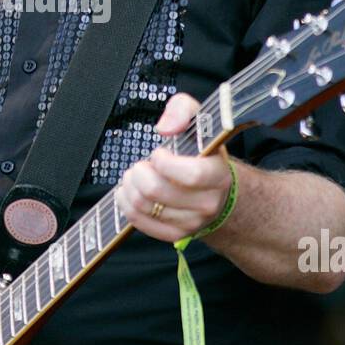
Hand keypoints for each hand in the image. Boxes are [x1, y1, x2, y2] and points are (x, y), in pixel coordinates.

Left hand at [114, 92, 232, 242]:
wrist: (216, 190)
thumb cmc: (203, 153)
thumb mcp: (198, 121)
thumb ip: (182, 110)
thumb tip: (165, 127)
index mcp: (218, 175)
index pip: (191, 175)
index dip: (165, 162)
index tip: (159, 153)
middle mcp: (208, 203)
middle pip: (157, 191)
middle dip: (139, 172)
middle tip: (142, 165)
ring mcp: (191, 222)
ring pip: (144, 206)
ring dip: (130, 186)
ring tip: (136, 176)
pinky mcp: (175, 234)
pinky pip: (139, 222)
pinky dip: (126, 204)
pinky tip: (130, 191)